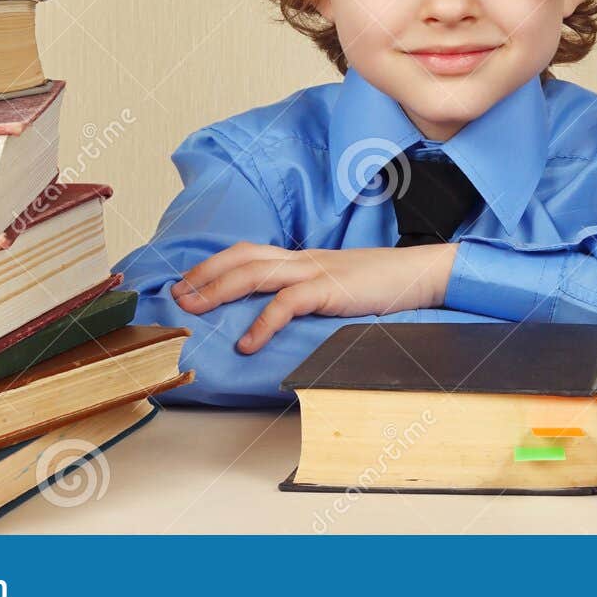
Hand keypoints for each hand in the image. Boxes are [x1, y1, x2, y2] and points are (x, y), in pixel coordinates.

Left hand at [169, 242, 458, 354]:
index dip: (213, 265)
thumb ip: (308, 292)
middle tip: (175, 296)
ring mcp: (316, 272)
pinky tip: (247, 343)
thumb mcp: (336, 287)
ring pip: (255, 273)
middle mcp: (303, 260)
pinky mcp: (331, 289)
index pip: (248, 252)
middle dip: (204, 275)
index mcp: (303, 259)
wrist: (421, 274)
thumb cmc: (382, 286)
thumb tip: (278, 312)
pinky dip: (263, 323)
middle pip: (242, 258)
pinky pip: (288, 303)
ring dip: (218, 290)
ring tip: (193, 310)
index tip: (186, 282)